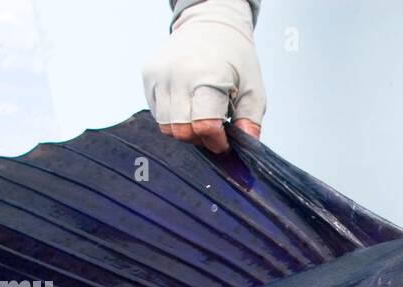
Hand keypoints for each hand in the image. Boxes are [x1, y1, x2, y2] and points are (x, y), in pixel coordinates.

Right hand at [142, 0, 265, 152]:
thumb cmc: (235, 59)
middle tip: (213, 129)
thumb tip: (248, 146)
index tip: (224, 141)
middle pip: (181, 130)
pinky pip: (156, 112)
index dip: (216, 141)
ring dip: (184, 129)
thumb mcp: (254, 90)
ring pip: (165, 125)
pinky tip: (187, 103)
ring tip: (200, 115)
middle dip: (199, 138)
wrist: (210, 26)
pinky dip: (172, 116)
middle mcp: (179, 74)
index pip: (204, 126)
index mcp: (208, 77)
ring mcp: (159, 74)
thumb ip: (250, 121)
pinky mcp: (148, 74)